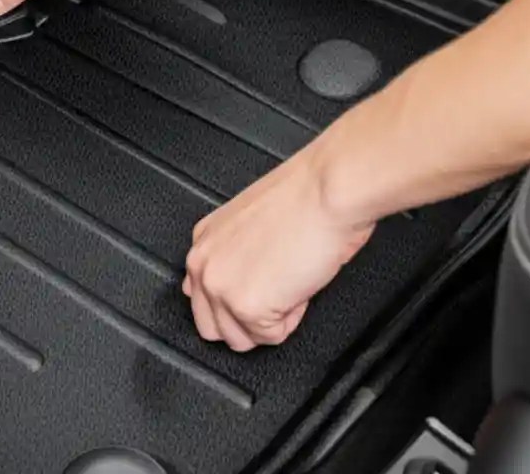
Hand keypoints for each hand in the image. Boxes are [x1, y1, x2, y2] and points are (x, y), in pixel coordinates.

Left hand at [182, 150, 374, 351]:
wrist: (327, 190)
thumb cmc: (304, 199)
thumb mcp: (251, 226)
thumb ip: (232, 258)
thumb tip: (238, 286)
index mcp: (202, 244)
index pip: (202, 300)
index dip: (237, 301)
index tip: (260, 287)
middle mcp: (202, 266)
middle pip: (212, 328)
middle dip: (247, 322)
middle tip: (277, 292)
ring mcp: (220, 289)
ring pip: (239, 339)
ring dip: (269, 323)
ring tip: (289, 284)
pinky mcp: (247, 307)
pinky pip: (270, 337)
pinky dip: (291, 321)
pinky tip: (298, 286)